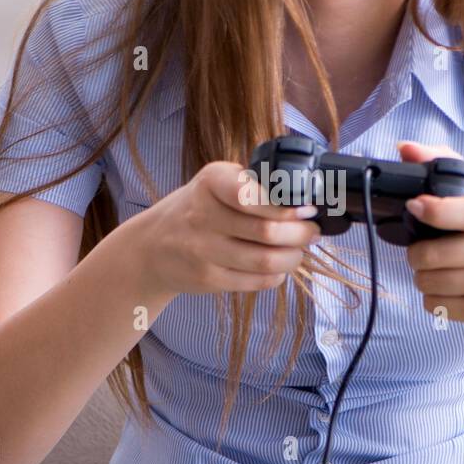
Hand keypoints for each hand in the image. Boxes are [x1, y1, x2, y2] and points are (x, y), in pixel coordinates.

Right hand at [128, 161, 319, 298]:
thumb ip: (253, 184)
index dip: (288, 205)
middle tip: (312, 232)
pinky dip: (277, 275)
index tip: (308, 209)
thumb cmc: (196, 209)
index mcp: (210, 182)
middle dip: (301, 233)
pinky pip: (257, 281)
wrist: (151, 248)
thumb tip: (304, 200)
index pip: (253, 195)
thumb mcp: (216, 183)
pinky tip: (278, 266)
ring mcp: (203, 251)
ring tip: (298, 250)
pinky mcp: (208, 279)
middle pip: (268, 231)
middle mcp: (202, 216)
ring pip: (267, 260)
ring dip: (294, 257)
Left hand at [398, 141, 463, 335]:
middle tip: (421, 249)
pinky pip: (434, 304)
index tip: (414, 207)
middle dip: (415, 252)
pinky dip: (432, 297)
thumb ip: (447, 166)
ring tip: (437, 269)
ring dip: (421, 275)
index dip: (435, 210)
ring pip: (428, 281)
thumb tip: (405, 149)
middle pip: (434, 253)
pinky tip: (451, 289)